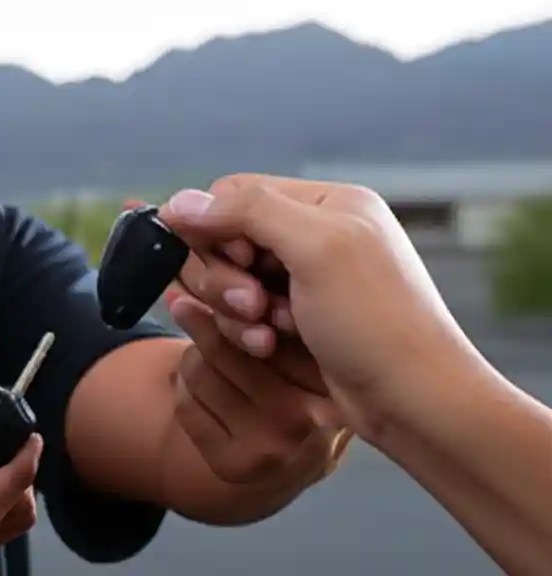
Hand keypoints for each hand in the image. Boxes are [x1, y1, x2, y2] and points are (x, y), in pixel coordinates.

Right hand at [157, 174, 476, 438]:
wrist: (413, 400)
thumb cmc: (376, 322)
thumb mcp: (316, 248)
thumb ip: (247, 211)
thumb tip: (179, 202)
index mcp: (326, 203)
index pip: (234, 193)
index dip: (219, 229)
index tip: (240, 265)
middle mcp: (314, 234)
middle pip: (223, 238)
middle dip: (226, 276)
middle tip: (251, 306)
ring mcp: (303, 280)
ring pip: (226, 279)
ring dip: (233, 310)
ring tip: (266, 335)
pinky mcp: (294, 319)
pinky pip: (240, 313)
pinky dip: (246, 330)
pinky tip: (270, 346)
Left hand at [168, 293, 345, 488]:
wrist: (299, 459)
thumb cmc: (305, 383)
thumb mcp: (307, 344)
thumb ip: (270, 313)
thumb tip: (197, 282)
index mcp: (334, 379)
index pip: (265, 322)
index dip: (238, 303)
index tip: (224, 293)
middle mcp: (307, 418)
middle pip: (227, 344)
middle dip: (205, 323)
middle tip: (188, 307)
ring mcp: (269, 446)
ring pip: (199, 370)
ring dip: (193, 356)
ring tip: (204, 354)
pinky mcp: (231, 466)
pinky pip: (185, 403)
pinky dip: (184, 385)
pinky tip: (202, 385)